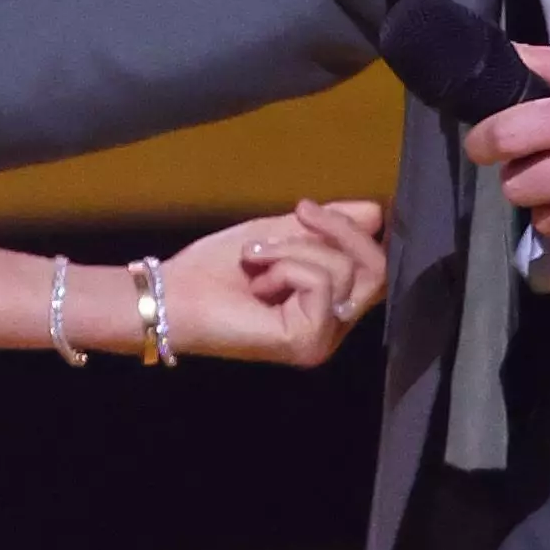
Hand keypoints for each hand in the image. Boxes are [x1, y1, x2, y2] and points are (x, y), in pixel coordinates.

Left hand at [158, 200, 385, 367]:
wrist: (174, 294)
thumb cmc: (216, 268)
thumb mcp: (280, 236)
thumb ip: (326, 227)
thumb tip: (376, 211)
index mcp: (328, 305)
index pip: (374, 266)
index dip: (351, 229)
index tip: (306, 207)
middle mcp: (332, 328)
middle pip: (376, 271)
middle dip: (338, 230)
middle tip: (299, 212)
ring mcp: (321, 339)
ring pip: (345, 272)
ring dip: (296, 249)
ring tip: (259, 259)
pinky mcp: (306, 342)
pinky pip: (321, 284)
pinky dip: (288, 266)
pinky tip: (259, 280)